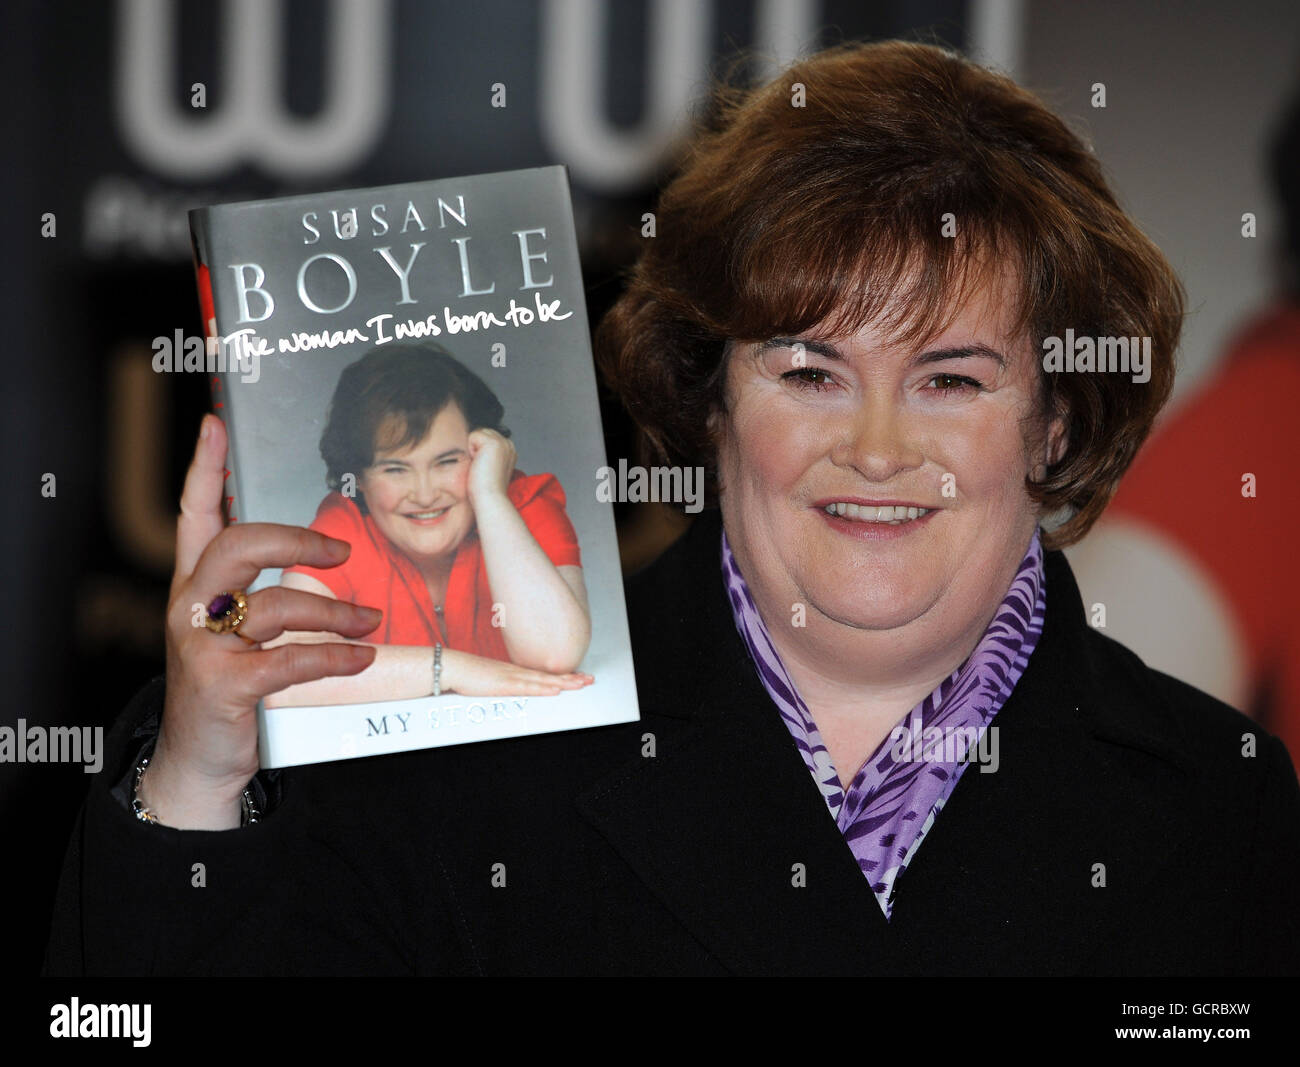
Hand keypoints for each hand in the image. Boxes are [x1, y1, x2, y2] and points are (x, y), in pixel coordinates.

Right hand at [145, 415, 384, 828]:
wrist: (196, 761)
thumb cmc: (228, 687)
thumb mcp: (236, 634)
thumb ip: (263, 595)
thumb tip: (323, 561)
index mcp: (193, 587)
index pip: (193, 516)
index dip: (203, 468)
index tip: (214, 424)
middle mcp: (189, 608)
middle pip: (237, 545)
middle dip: (296, 540)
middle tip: (341, 550)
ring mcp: (200, 645)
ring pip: (275, 605)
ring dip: (335, 611)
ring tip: (370, 620)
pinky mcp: (222, 684)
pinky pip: (288, 658)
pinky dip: (333, 656)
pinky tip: (361, 657)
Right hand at [439, 647, 593, 696]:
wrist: (451, 666)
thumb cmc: (467, 674)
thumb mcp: (489, 679)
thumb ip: (501, 682)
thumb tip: (509, 687)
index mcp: (514, 672)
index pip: (543, 674)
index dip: (562, 676)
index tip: (577, 677)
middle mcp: (516, 672)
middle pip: (548, 676)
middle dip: (570, 678)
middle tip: (589, 679)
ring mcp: (511, 677)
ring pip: (543, 681)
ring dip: (563, 683)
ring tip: (581, 684)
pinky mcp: (503, 685)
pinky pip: (527, 687)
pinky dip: (543, 688)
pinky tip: (555, 690)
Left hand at [465, 428, 516, 505]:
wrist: (490, 498)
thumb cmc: (485, 488)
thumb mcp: (489, 467)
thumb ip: (487, 454)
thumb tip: (474, 449)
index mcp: (509, 450)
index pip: (486, 436)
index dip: (479, 450)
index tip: (485, 467)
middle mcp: (508, 444)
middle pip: (482, 432)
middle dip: (476, 447)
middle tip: (482, 467)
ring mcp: (502, 442)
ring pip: (478, 433)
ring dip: (474, 449)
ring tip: (480, 465)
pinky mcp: (493, 443)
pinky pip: (473, 435)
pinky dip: (471, 450)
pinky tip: (479, 463)